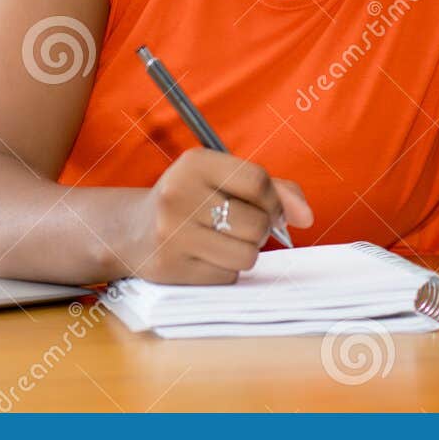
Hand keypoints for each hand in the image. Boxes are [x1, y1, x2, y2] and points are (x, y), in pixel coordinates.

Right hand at [120, 148, 313, 283]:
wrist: (131, 229)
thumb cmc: (192, 200)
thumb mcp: (224, 179)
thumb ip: (273, 188)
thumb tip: (307, 217)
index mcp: (194, 163)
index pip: (257, 181)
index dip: (273, 199)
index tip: (267, 206)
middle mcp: (179, 195)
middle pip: (257, 223)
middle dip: (260, 229)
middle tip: (239, 225)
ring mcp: (172, 234)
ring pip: (246, 255)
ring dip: (244, 252)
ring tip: (224, 241)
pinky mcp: (171, 268)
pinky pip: (227, 276)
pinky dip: (225, 270)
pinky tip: (204, 257)